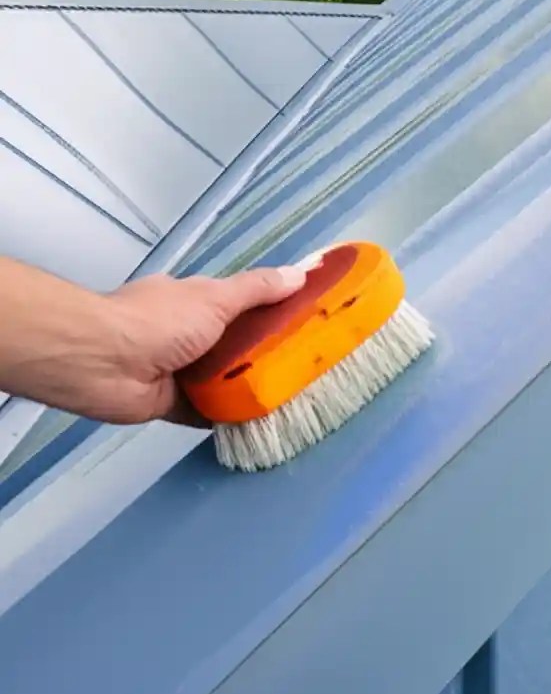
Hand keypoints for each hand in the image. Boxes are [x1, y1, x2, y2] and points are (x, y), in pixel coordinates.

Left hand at [99, 267, 307, 425]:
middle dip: (262, 355)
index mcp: (192, 302)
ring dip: (246, 387)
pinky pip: (207, 411)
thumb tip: (300, 273)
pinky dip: (228, 416)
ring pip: (221, 379)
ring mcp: (177, 370)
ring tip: (290, 396)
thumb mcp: (215, 298)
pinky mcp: (172, 403)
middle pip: (232, 344)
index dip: (269, 312)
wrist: (104, 364)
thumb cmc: (159, 322)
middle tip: (303, 366)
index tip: (303, 322)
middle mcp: (184, 334)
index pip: (237, 304)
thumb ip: (256, 290)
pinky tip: (259, 420)